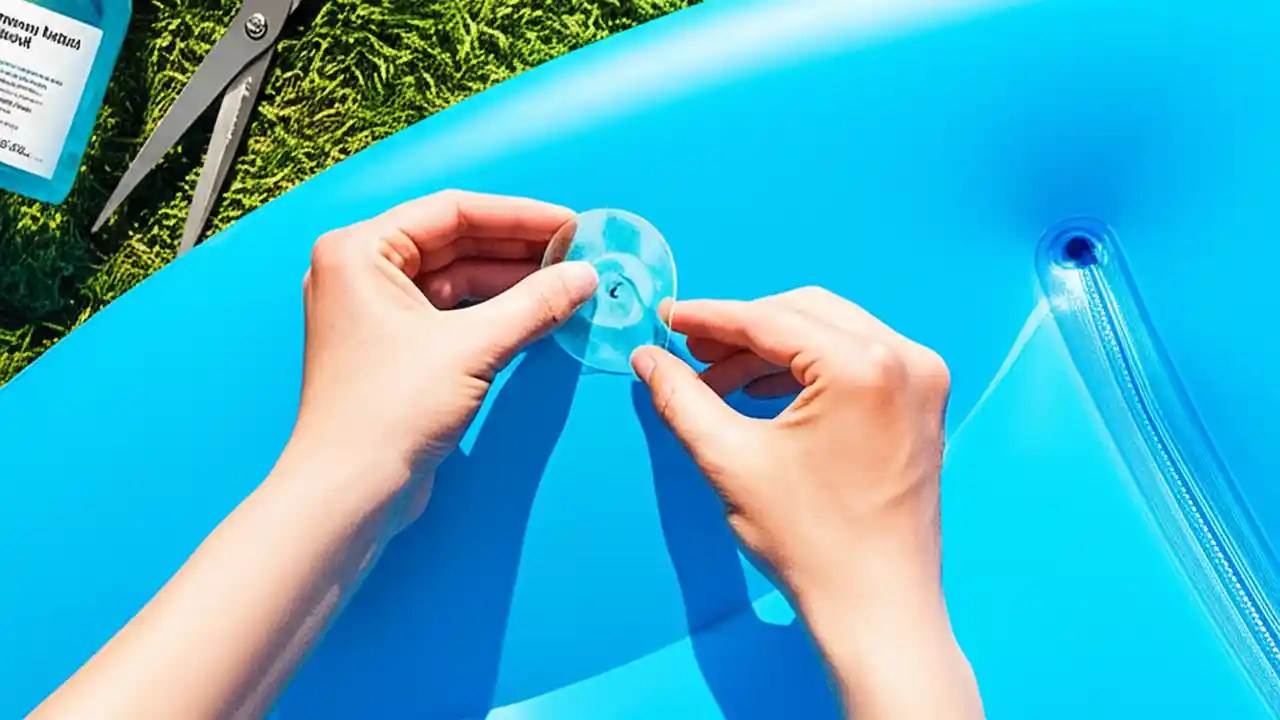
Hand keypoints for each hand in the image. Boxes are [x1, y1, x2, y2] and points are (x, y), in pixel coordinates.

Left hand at [287, 190, 596, 525]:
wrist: (349, 492)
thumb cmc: (387, 412)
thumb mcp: (472, 348)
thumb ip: (534, 305)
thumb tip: (584, 277)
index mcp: (360, 251)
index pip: (451, 211)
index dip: (518, 216)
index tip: (570, 225)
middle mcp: (361, 273)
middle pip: (455, 242)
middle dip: (518, 249)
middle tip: (577, 253)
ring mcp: (376, 312)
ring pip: (456, 279)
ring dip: (511, 282)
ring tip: (566, 282)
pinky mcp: (394, 349)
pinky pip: (451, 313)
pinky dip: (493, 312)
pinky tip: (536, 313)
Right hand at [631, 287, 980, 717]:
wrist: (877, 608)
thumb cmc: (808, 540)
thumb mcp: (731, 460)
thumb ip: (683, 398)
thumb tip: (647, 357)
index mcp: (863, 365)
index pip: (770, 320)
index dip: (709, 317)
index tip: (666, 317)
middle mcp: (904, 357)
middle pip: (805, 312)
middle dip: (742, 329)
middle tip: (690, 352)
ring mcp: (922, 379)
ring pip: (831, 331)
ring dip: (773, 348)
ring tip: (718, 377)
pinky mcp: (923, 402)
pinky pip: (858, 358)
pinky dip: (809, 367)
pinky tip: (764, 392)